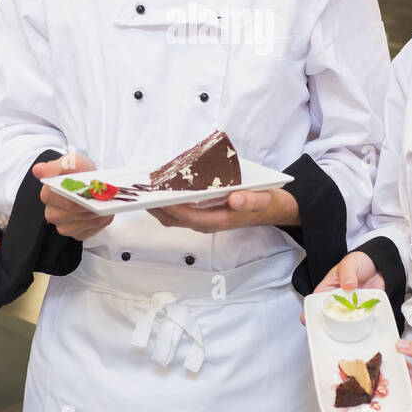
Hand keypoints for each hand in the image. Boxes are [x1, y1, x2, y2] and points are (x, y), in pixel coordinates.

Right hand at [33, 155, 112, 240]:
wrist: (87, 182)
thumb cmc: (78, 173)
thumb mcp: (71, 161)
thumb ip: (59, 164)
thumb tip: (39, 170)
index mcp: (48, 195)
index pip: (68, 200)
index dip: (84, 195)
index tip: (94, 188)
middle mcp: (52, 213)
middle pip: (79, 211)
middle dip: (94, 201)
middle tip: (104, 192)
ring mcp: (64, 226)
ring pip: (89, 220)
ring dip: (101, 210)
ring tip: (106, 199)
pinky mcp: (77, 234)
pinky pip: (94, 228)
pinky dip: (102, 219)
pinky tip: (104, 210)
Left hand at [148, 187, 299, 233]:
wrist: (271, 209)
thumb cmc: (265, 204)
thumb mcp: (263, 199)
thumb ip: (250, 200)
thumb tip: (234, 198)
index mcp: (217, 221)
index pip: (186, 216)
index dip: (170, 208)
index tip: (156, 197)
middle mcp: (206, 222)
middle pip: (173, 218)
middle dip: (156, 207)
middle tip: (140, 192)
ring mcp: (203, 219)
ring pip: (173, 216)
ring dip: (158, 205)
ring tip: (144, 190)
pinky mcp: (202, 213)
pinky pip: (179, 210)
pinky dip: (166, 202)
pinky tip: (160, 189)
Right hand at [304, 252, 384, 324]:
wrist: (378, 265)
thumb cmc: (358, 262)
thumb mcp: (350, 264)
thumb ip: (348, 274)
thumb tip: (348, 284)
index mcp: (328, 289)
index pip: (316, 302)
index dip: (311, 312)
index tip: (310, 320)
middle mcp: (338, 300)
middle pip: (330, 315)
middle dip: (332, 322)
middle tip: (336, 325)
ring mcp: (351, 306)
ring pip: (347, 319)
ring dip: (350, 322)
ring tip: (353, 324)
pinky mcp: (364, 309)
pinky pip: (363, 318)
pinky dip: (365, 320)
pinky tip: (367, 320)